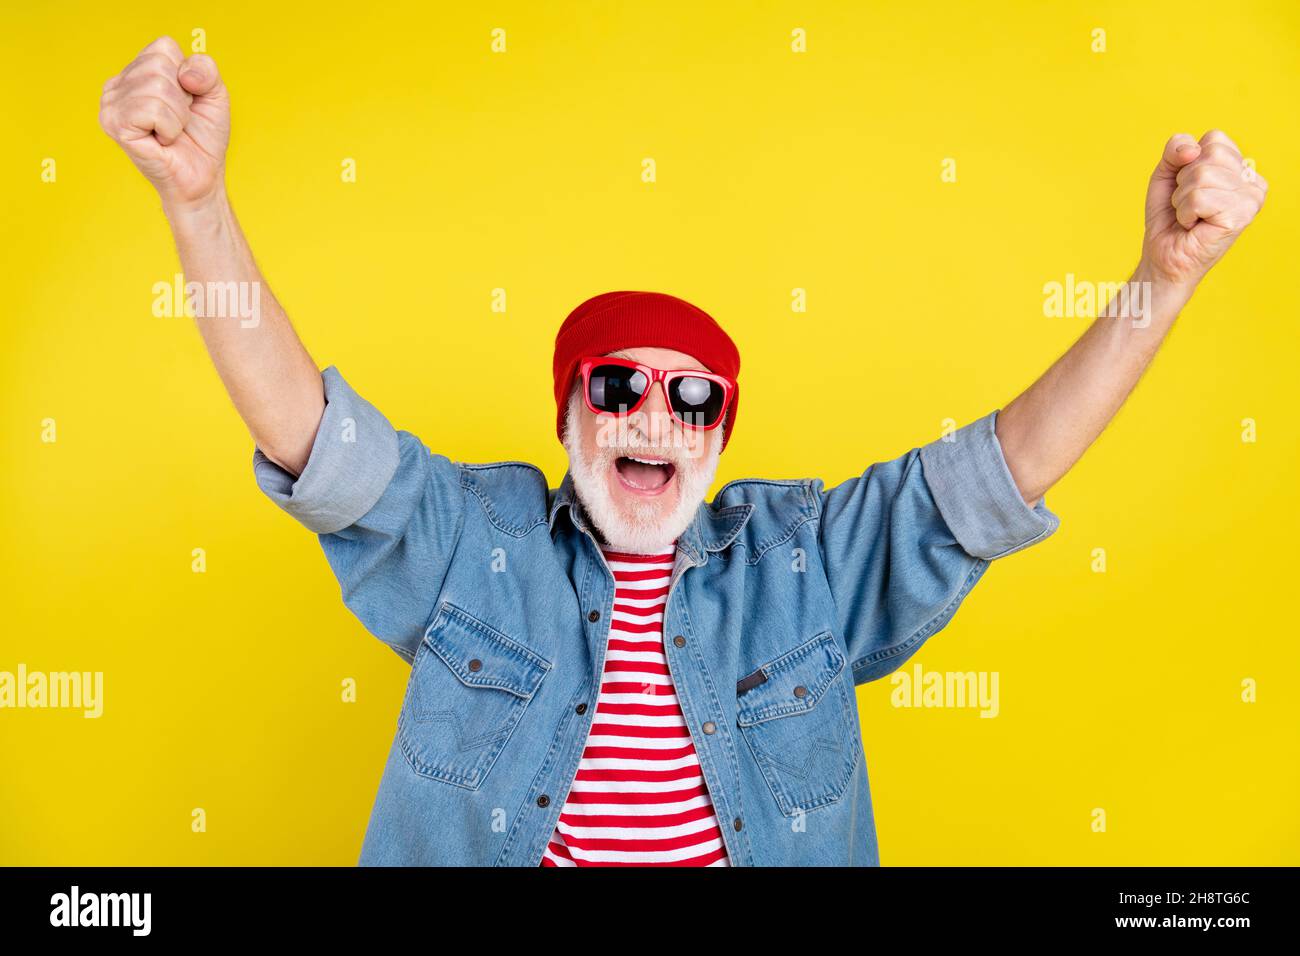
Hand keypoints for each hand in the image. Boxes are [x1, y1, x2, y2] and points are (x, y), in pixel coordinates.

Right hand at [99, 36, 230, 212]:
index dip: (188, 76)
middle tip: (178, 121)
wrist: (202, 177)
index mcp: (137, 71)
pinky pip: (152, 109)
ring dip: (177, 115)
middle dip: (182, 97)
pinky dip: (170, 127)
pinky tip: (163, 140)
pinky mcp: (114, 124)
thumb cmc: (203, 137)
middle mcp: (118, 84)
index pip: (164, 46)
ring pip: (157, 86)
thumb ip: (206, 69)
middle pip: (160, 64)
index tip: (187, 101)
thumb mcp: (215, 95)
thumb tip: (184, 73)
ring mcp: (111, 103)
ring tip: (171, 132)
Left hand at [1140, 130, 1267, 289]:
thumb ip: (1176, 149)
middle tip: (1188, 205)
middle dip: (1184, 180)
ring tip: (1190, 216)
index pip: (1214, 138)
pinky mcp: (1240, 216)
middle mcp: (1252, 181)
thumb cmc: (1169, 217)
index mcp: (1241, 168)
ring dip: (1182, 199)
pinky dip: (1185, 212)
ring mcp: (1251, 199)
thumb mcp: (1167, 174)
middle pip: (1209, 154)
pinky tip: (1193, 225)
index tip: (1188, 187)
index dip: (1187, 162)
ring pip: (1202, 175)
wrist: (1163, 256)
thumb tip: (1192, 148)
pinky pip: (1198, 197)